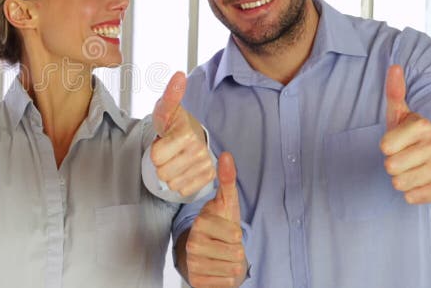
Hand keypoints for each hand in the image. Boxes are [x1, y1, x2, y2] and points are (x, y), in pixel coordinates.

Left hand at [150, 71, 215, 195]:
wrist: (191, 136)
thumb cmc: (174, 123)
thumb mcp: (166, 109)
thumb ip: (170, 95)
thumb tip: (179, 75)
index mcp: (187, 134)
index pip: (155, 157)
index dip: (155, 151)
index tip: (163, 141)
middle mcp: (200, 151)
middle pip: (162, 172)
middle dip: (161, 164)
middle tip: (168, 152)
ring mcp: (206, 165)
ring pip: (172, 183)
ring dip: (169, 174)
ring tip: (174, 160)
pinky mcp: (208, 177)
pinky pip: (183, 189)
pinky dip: (179, 182)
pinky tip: (182, 170)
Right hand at [185, 152, 246, 287]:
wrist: (204, 252)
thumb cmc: (219, 225)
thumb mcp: (226, 203)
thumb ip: (227, 180)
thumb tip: (227, 155)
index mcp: (201, 223)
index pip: (234, 236)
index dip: (236, 235)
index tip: (226, 230)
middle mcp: (194, 243)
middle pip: (235, 254)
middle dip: (237, 251)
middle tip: (226, 245)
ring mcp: (194, 263)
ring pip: (232, 270)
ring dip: (233, 265)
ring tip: (223, 256)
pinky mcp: (197, 281)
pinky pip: (226, 284)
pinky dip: (227, 279)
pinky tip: (218, 269)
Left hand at [381, 64, 430, 203]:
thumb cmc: (416, 134)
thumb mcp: (404, 113)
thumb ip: (396, 93)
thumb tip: (393, 67)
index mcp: (424, 126)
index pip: (385, 147)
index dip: (387, 146)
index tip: (398, 142)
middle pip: (390, 167)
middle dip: (393, 164)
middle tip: (405, 157)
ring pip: (400, 184)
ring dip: (402, 180)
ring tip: (413, 169)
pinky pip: (412, 198)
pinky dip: (413, 193)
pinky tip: (422, 182)